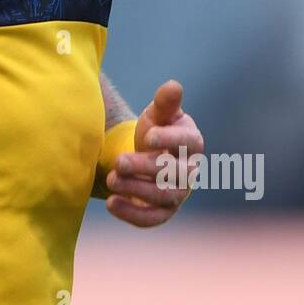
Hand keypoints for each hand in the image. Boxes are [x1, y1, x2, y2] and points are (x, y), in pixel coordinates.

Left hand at [105, 79, 203, 227]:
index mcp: (192, 142)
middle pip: (173, 173)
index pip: (186, 141)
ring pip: (162, 197)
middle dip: (145, 168)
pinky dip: (132, 214)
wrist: (146, 157)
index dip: (169, 139)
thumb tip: (173, 85)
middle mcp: (190, 171)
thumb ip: (164, 102)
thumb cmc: (155, 131)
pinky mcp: (163, 212)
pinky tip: (112, 203)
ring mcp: (178, 193)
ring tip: (112, 179)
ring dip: (136, 190)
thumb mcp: (157, 114)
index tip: (148, 136)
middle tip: (119, 162)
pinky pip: (152, 219)